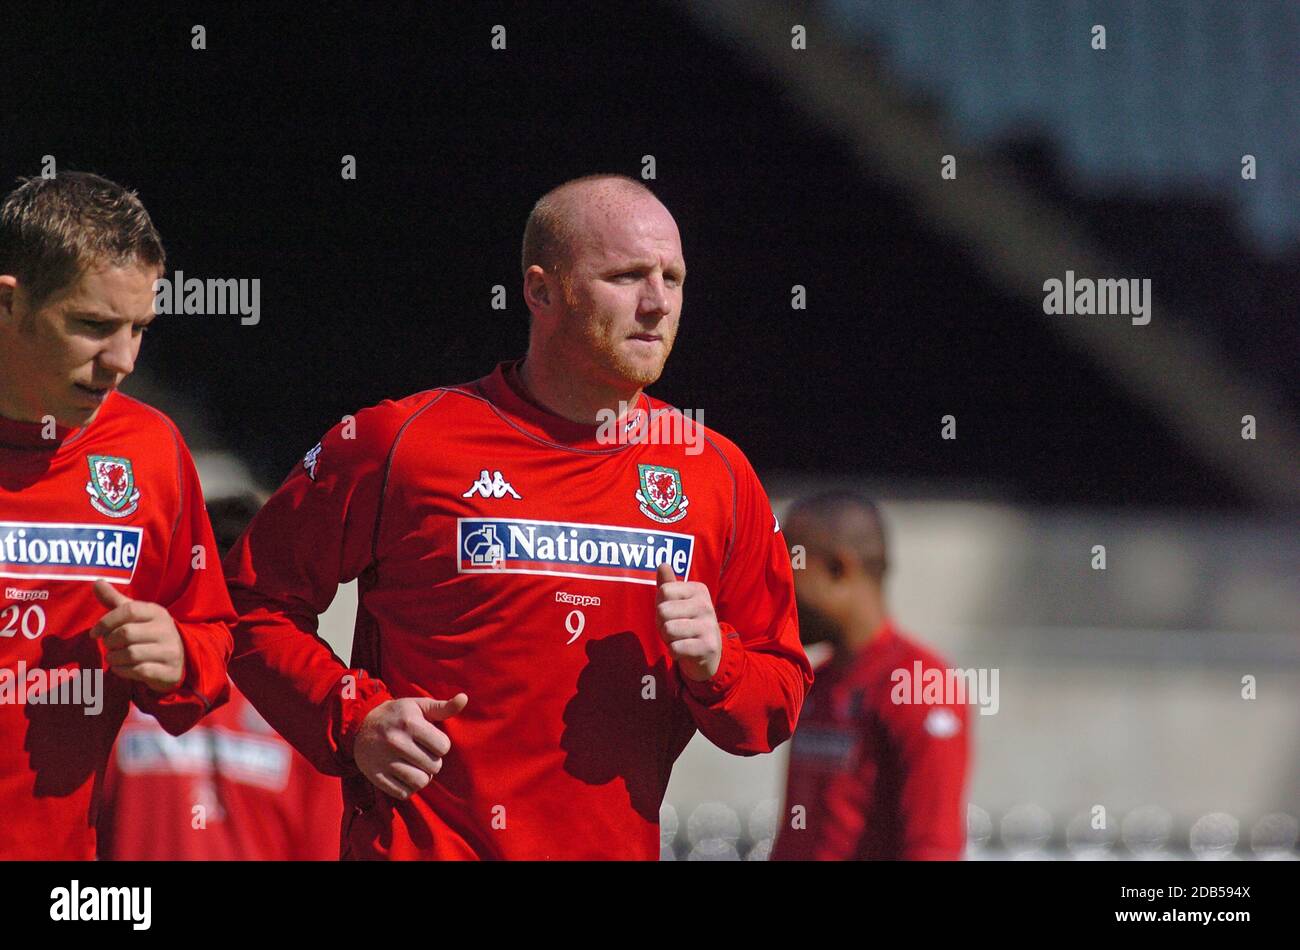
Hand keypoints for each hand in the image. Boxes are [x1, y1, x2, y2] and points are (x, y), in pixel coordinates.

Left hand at [90, 580, 186, 691]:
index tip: (95, 633)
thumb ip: (115, 600)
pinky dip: (123, 670)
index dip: (106, 621)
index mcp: (157, 612)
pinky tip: (122, 667)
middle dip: (109, 642)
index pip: (128, 610)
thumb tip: (96, 582)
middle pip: (126, 633)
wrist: (180, 658)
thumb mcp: (136, 615)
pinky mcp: (168, 670)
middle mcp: (166, 629)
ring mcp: (169, 651)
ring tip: (114, 657)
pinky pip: (138, 671)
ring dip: (114, 658)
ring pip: (130, 654)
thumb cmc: (149, 633)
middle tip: (109, 645)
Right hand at [354, 693, 467, 800]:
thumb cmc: (397, 715)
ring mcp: (384, 761)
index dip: (440, 745)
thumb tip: (464, 698)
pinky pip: (404, 793)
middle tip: (422, 753)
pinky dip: (409, 788)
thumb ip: (443, 707)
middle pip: (434, 766)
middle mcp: (396, 742)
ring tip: (416, 765)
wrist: (359, 725)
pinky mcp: (376, 776)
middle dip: (432, 761)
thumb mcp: (418, 706)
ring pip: (420, 782)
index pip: (443, 747)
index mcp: (409, 723)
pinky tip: (404, 774)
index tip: (430, 740)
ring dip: (422, 776)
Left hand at [655, 561, 721, 681]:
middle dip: (662, 624)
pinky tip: (685, 650)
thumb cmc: (685, 623)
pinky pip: (675, 648)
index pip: (664, 591)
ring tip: (680, 638)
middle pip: (663, 610)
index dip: (661, 605)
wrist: (708, 654)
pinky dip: (674, 652)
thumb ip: (668, 584)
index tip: (673, 613)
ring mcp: (709, 626)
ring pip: (668, 629)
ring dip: (668, 639)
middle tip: (675, 629)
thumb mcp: (676, 602)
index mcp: (699, 589)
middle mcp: (706, 605)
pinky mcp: (708, 646)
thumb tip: (662, 564)